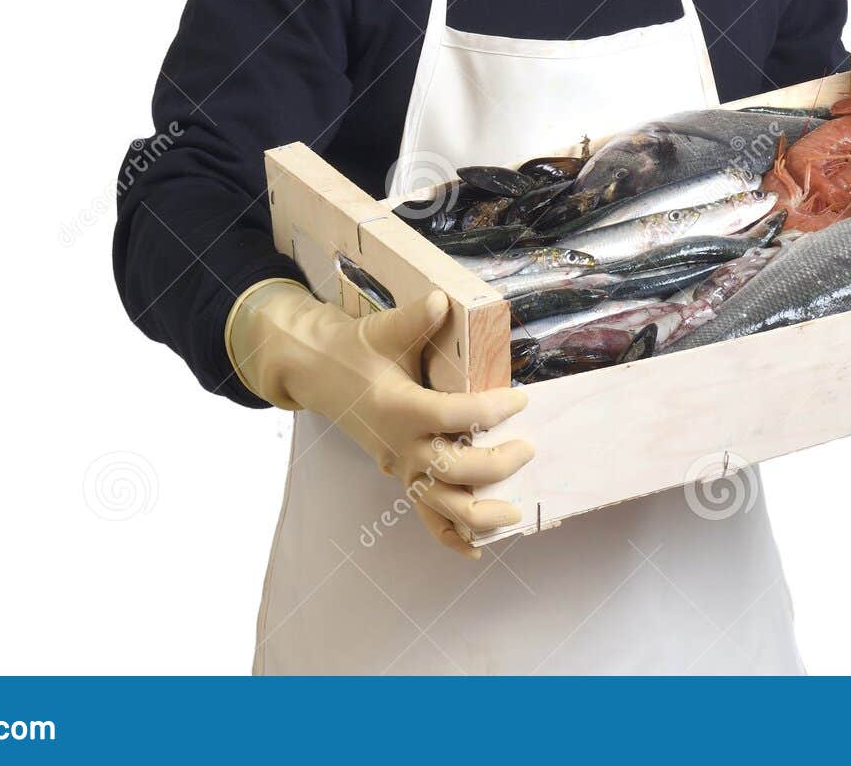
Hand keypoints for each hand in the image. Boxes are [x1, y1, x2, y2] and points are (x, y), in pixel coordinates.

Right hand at [227, 281, 533, 557]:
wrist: (321, 374)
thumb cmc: (357, 350)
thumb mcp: (383, 329)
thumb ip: (414, 318)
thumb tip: (440, 300)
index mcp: (399, 406)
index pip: (451, 415)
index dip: (489, 411)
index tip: (520, 400)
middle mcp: (401, 444)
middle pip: (451, 469)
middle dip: (495, 466)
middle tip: (529, 448)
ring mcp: (401, 465)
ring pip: (439, 505)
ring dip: (478, 515)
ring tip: (514, 514)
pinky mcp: (402, 474)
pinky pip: (425, 513)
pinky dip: (449, 536)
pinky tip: (476, 549)